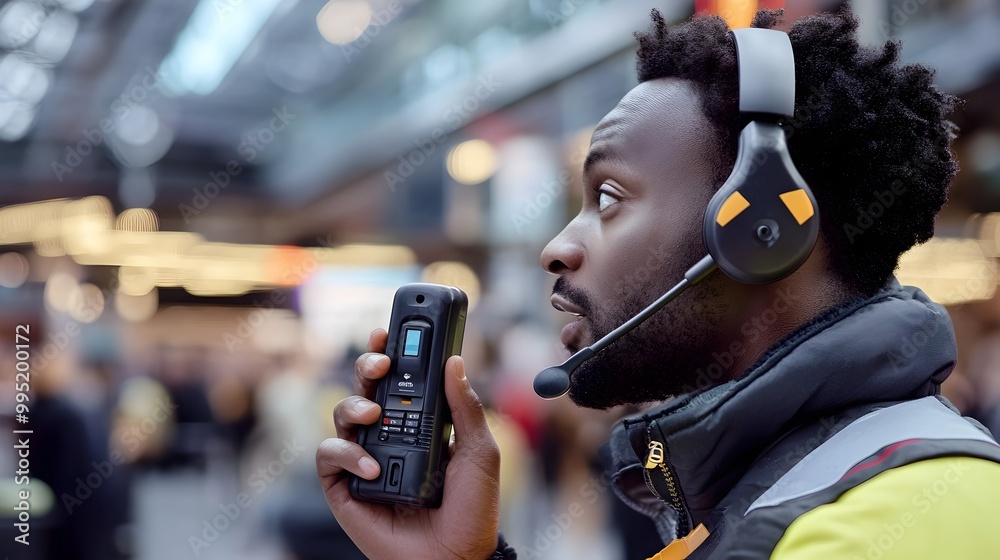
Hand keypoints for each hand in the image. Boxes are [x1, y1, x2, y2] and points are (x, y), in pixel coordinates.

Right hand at [317, 329, 501, 559]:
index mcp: (419, 424)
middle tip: (380, 364)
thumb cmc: (471, 510)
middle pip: (366, 388)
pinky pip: (329, 457)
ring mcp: (365, 461)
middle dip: (367, 366)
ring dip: (355, 406)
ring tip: (374, 417)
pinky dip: (347, 455)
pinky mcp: (345, 488)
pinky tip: (373, 467)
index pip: (400, 381)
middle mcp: (389, 437)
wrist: (456, 556)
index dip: (389, 354)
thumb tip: (454, 362)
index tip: (388, 331)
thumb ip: (465, 406)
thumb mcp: (479, 451)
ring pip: (343, 415)